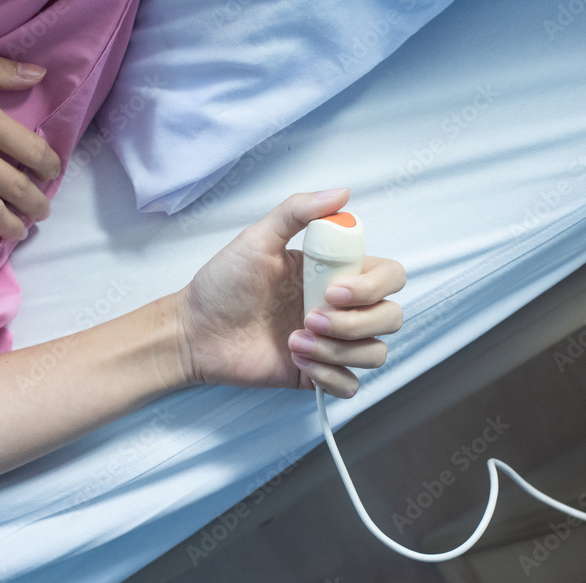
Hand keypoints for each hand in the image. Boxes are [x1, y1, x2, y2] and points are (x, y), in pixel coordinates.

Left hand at [177, 190, 405, 397]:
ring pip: (375, 353)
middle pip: (391, 317)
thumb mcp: (257, 239)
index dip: (373, 287)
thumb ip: (297, 211)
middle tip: (310, 318)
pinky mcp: (316, 374)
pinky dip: (330, 377)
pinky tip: (298, 361)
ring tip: (295, 341)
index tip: (333, 290)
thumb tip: (342, 193)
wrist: (195, 331)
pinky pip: (350, 386)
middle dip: (356, 323)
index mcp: (335, 273)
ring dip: (339, 350)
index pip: (389, 277)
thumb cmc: (222, 285)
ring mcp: (331, 343)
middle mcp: (340, 308)